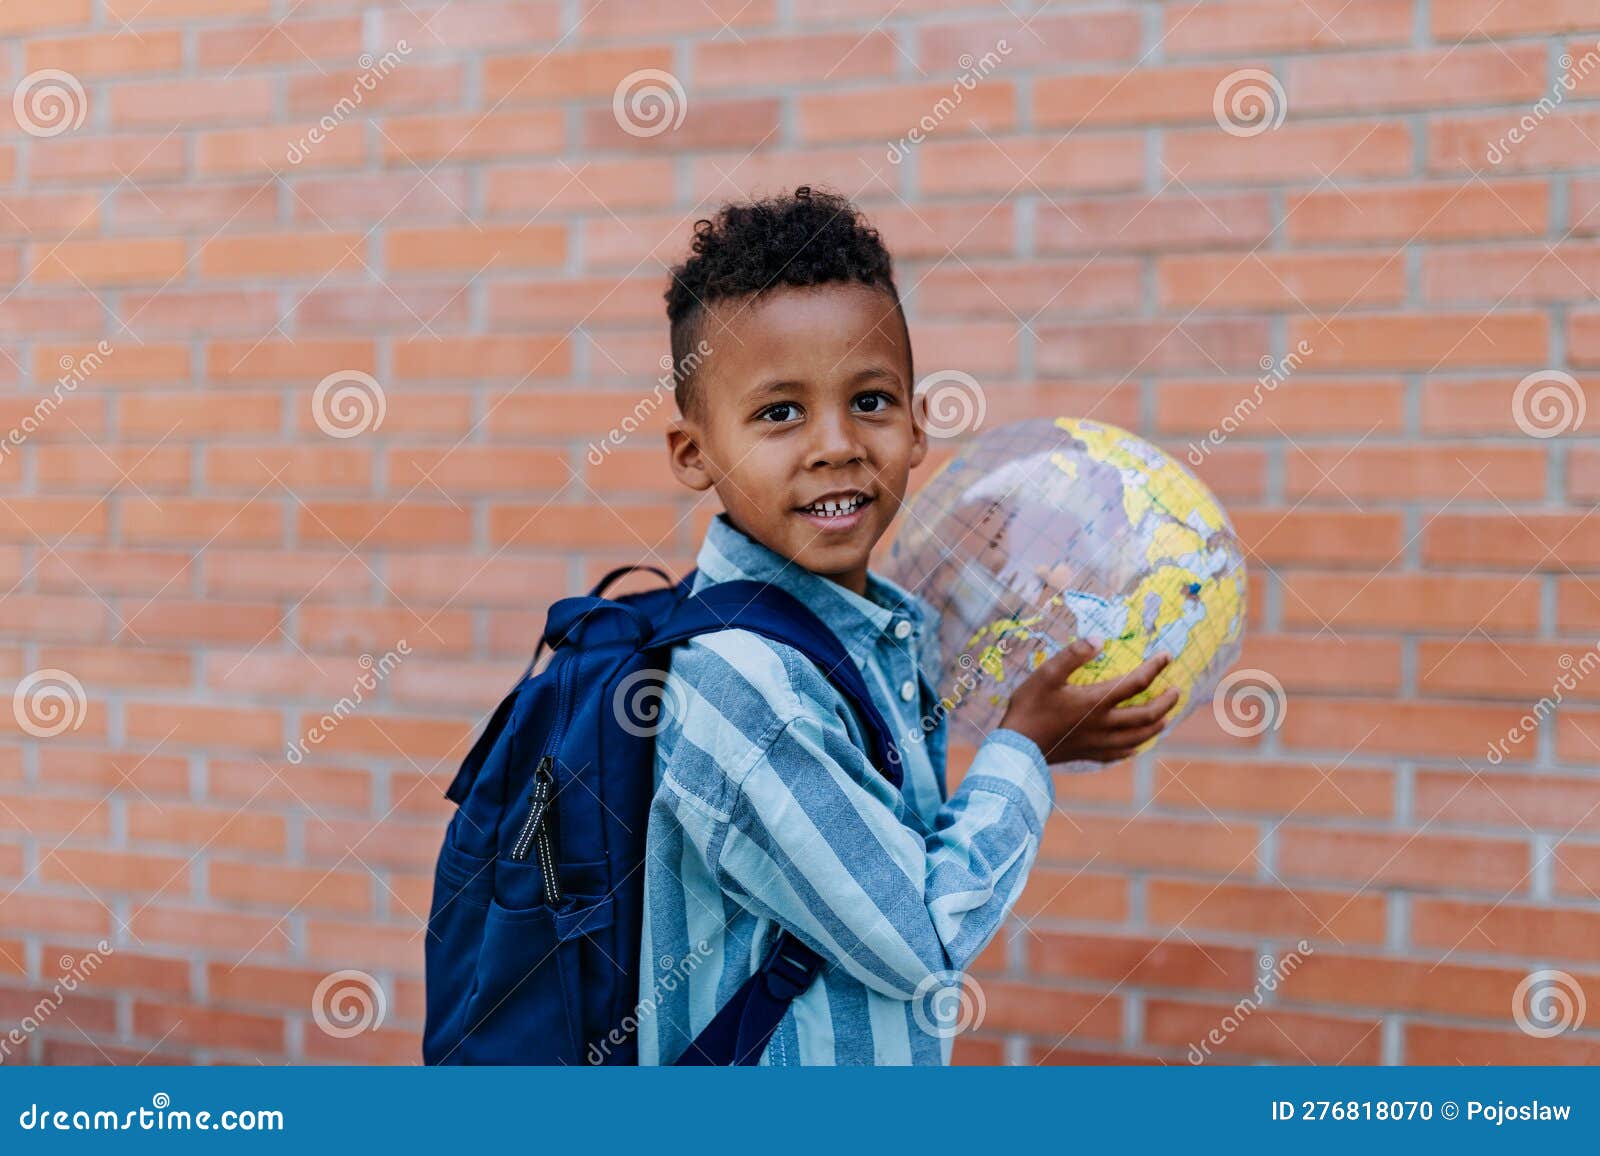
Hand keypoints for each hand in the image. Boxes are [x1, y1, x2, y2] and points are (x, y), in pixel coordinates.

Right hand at [997, 639, 1180, 764]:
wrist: (1016, 748)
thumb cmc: (1029, 707)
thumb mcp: (1046, 674)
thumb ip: (1073, 655)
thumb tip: (1099, 640)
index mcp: (1096, 701)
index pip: (1136, 683)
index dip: (1155, 668)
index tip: (1166, 656)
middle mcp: (1104, 724)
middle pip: (1147, 715)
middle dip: (1167, 702)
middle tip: (1176, 690)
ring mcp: (1099, 742)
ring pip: (1140, 737)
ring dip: (1157, 725)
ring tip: (1165, 716)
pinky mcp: (1090, 755)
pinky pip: (1122, 753)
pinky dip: (1136, 746)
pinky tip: (1136, 743)